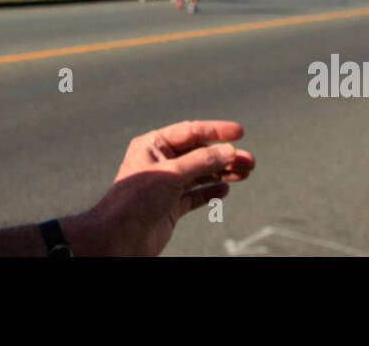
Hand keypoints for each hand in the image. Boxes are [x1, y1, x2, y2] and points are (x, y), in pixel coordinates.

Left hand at [64, 120, 253, 255]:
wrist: (118, 238)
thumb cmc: (135, 200)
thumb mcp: (171, 174)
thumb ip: (201, 161)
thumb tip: (227, 151)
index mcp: (153, 145)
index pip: (190, 132)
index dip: (216, 131)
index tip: (240, 132)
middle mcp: (161, 162)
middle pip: (200, 154)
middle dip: (225, 156)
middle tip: (251, 161)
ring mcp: (167, 185)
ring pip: (201, 174)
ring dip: (223, 173)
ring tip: (245, 173)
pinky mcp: (171, 206)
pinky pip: (196, 194)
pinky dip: (211, 191)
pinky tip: (225, 190)